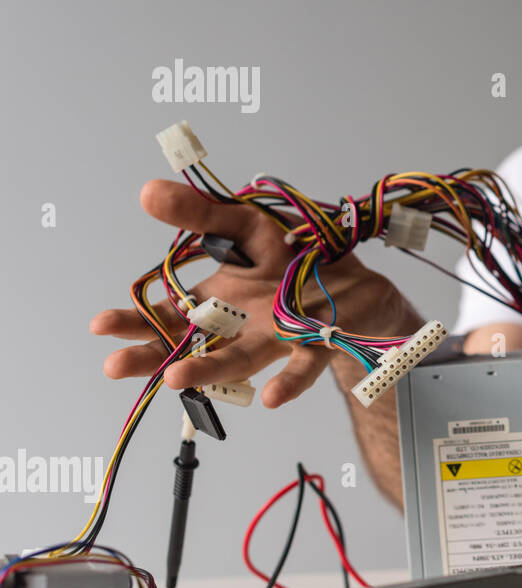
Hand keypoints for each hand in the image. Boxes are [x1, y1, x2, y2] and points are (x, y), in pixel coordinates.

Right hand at [90, 179, 419, 407]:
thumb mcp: (246, 225)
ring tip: (176, 378)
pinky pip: (303, 364)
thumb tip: (149, 190)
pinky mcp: (319, 340)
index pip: (168, 318)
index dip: (134, 322)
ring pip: (239, 359)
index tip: (99, 325)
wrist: (356, 280)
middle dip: (153, 356)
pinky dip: (288, 381)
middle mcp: (240, 328)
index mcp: (217, 301)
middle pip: (192, 347)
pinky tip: (271, 397)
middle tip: (114, 365)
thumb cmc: (293, 258)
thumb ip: (202, 214)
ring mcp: (277, 338)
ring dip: (208, 370)